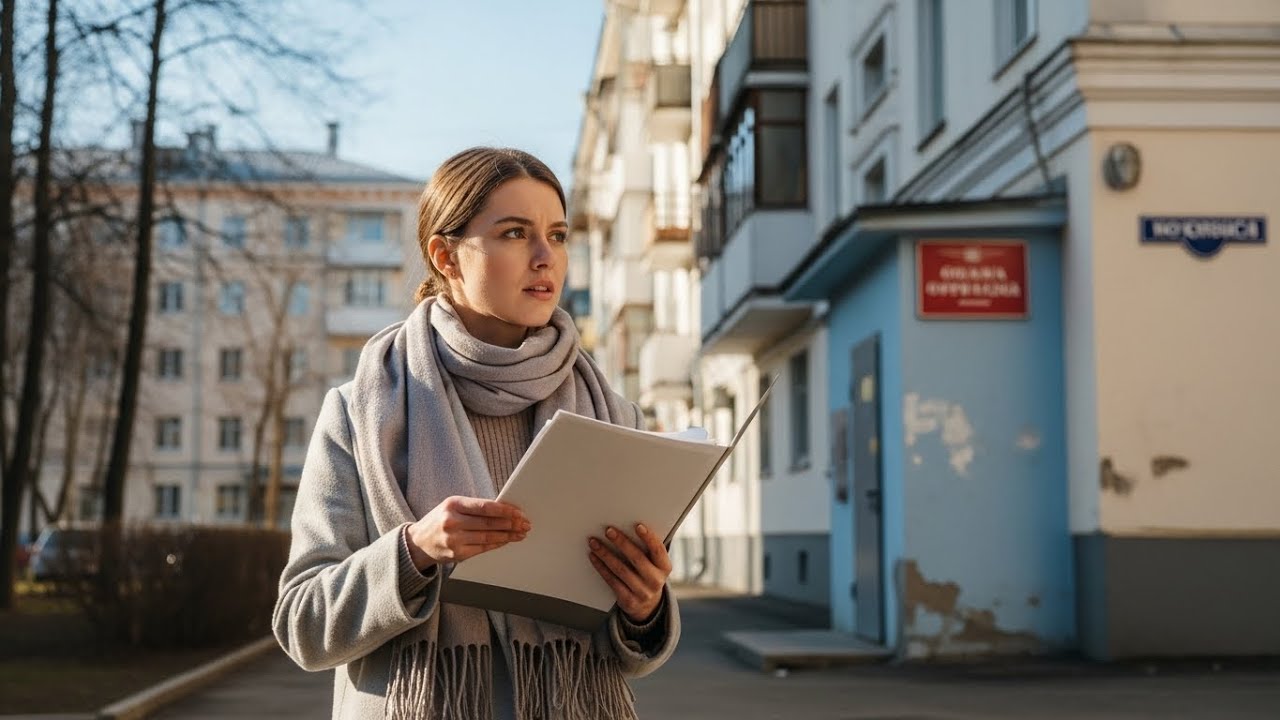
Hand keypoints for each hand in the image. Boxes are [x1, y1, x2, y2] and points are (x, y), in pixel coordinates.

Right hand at [406, 496, 529, 568]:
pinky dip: (497, 544)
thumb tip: (504, 510)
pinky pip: (482, 548)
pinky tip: (506, 540)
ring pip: (488, 537)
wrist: (418, 542)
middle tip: (525, 523)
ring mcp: (454, 539)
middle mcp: (452, 522)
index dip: (505, 510)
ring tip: (520, 533)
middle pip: (488, 523)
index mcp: (453, 504)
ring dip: (508, 535)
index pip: (485, 507)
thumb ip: (474, 507)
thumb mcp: (452, 506)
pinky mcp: (457, 554)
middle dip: (510, 523)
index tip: (519, 512)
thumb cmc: (440, 520)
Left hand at [587, 523, 671, 622]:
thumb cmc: (648, 575)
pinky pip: (612, 581)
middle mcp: (655, 580)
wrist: (647, 606)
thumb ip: (647, 549)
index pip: (658, 550)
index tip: (638, 526)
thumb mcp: (655, 564)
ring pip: (621, 569)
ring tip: (594, 542)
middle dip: (621, 542)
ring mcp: (642, 592)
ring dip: (605, 554)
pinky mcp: (628, 600)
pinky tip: (594, 557)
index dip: (649, 538)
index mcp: (664, 567)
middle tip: (609, 531)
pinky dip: (601, 567)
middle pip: (637, 558)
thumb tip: (627, 527)